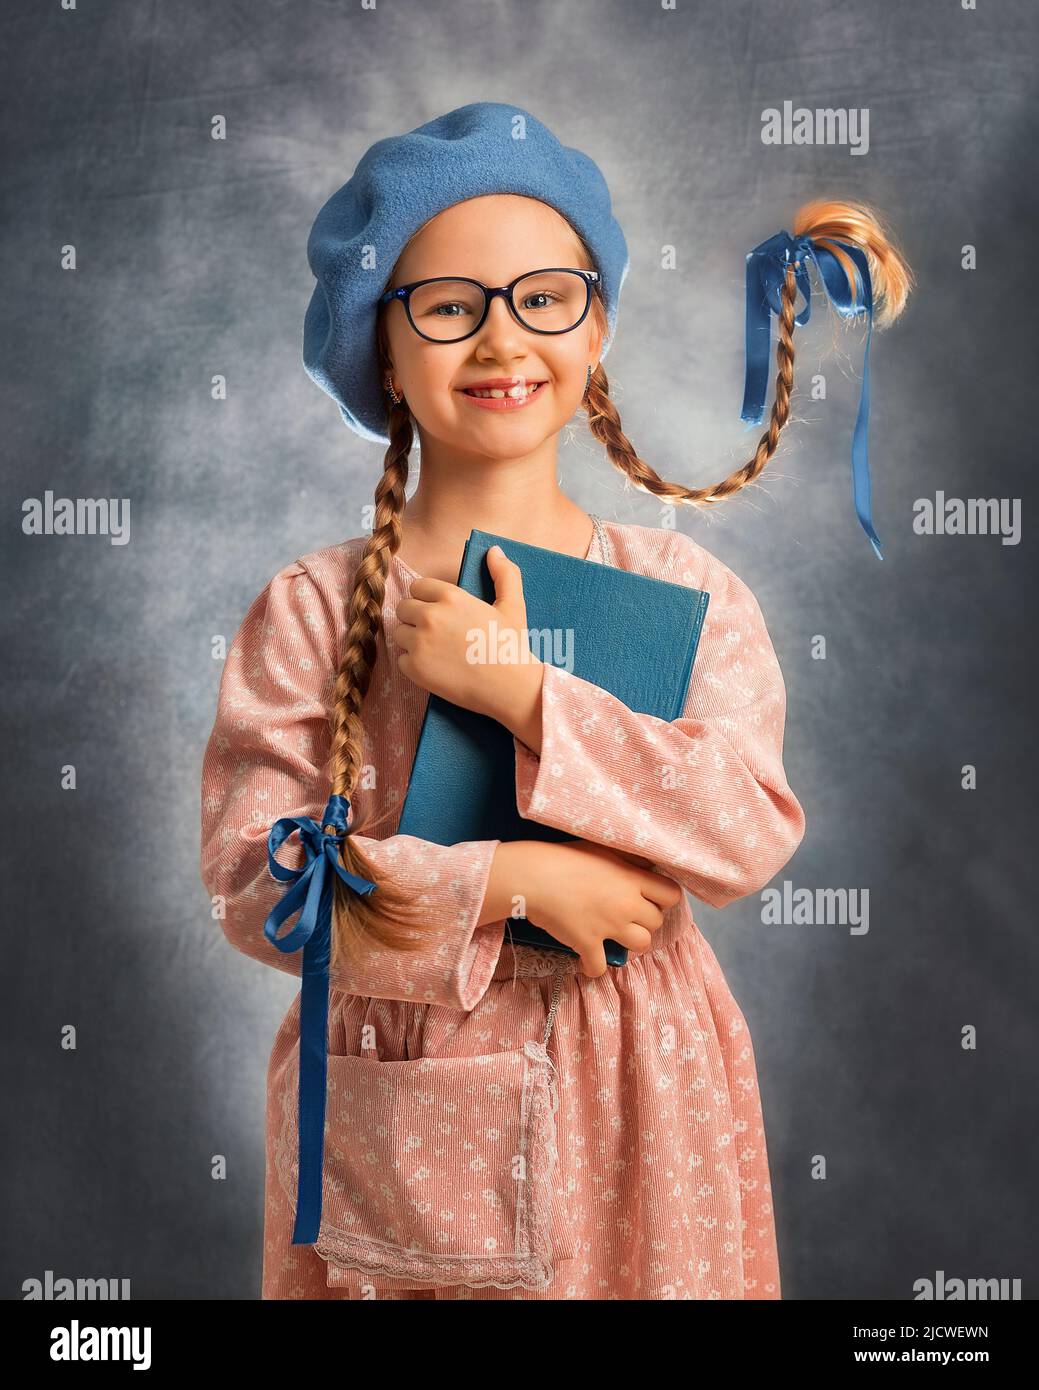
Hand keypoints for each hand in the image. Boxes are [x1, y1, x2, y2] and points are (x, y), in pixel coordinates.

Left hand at [393, 545, 542, 734]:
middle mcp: (430, 617)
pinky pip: (401, 660)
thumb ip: (504, 574)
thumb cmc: (511, 645)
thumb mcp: (513, 605)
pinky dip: (414, 664)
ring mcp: (419, 644)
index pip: (418, 587)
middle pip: (404, 609)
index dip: (427, 599)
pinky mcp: (414, 669)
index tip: (439, 612)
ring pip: (400, 634)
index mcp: (450, 597)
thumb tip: (494, 550)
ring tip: (436, 651)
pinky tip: (435, 668)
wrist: (510, 687)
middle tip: (437, 633)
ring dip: (413, 641)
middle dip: (416, 618)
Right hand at [490, 840, 683, 978]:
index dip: (663, 899)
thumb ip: (629, 858)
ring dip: (629, 942)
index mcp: (631, 878)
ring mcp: (608, 926)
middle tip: (626, 915)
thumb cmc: (563, 857)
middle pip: (657, 922)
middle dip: (644, 920)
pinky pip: (602, 967)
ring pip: (641, 944)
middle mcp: (626, 903)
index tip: (648, 898)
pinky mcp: (587, 943)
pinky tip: (587, 958)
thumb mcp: (602, 847)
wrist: (532, 876)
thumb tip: (648, 865)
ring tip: (613, 935)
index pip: (671, 894)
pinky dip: (594, 966)